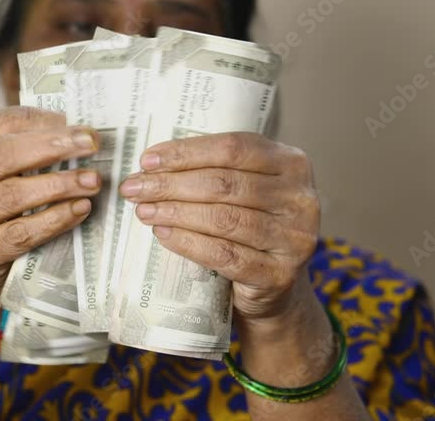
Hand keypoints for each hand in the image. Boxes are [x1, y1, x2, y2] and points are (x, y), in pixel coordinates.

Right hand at [0, 107, 101, 326]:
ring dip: (59, 185)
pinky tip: (78, 210)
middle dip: (53, 147)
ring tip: (91, 180)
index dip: (43, 122)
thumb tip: (73, 132)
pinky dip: (54, 220)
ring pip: (12, 195)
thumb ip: (21, 149)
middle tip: (91, 144)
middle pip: (3, 156)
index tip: (80, 126)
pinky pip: (19, 233)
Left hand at [120, 132, 320, 324]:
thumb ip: (214, 169)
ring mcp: (294, 238)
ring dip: (175, 213)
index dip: (186, 153)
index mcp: (291, 163)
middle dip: (171, 185)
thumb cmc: (249, 226)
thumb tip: (151, 164)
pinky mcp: (279, 274)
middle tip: (135, 189)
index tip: (147, 161)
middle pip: (224, 184)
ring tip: (144, 211)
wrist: (274, 285)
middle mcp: (299, 198)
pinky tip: (163, 235)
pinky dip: (188, 242)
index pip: (233, 148)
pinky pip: (224, 255)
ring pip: (223, 219)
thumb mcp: (243, 189)